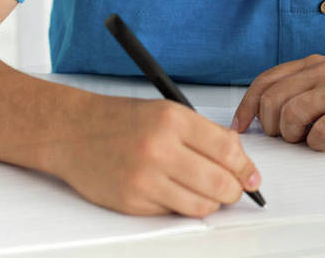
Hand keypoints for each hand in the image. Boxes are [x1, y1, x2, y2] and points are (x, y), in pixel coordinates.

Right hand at [46, 95, 261, 217]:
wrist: (72, 132)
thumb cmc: (121, 120)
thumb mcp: (167, 111)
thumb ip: (204, 134)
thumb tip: (241, 160)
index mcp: (173, 120)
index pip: (228, 151)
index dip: (247, 168)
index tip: (252, 176)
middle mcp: (159, 148)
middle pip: (220, 183)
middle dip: (235, 190)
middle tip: (236, 189)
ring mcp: (144, 179)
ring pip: (200, 205)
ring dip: (212, 203)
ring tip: (209, 193)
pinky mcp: (131, 202)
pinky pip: (173, 213)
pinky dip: (182, 207)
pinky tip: (177, 193)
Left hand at [230, 55, 324, 150]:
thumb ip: (306, 91)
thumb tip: (267, 117)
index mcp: (313, 64)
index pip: (265, 81)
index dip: (246, 107)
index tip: (239, 128)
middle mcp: (323, 71)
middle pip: (272, 100)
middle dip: (271, 127)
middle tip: (286, 137)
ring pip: (291, 114)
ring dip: (293, 136)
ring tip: (309, 138)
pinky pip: (321, 131)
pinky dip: (318, 144)